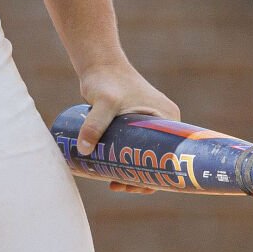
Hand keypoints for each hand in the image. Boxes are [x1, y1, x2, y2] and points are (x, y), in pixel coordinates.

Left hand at [76, 60, 179, 194]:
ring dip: (133, 172)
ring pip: (145, 154)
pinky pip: (135, 147)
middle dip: (142, 178)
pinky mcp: (134, 123)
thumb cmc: (107, 79)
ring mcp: (149, 122)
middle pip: (158, 158)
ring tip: (114, 185)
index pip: (169, 155)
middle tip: (120, 187)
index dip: (157, 175)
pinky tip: (114, 174)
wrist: (98, 63)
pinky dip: (128, 161)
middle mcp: (163, 121)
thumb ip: (94, 123)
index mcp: (168, 118)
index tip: (136, 187)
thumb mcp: (104, 102)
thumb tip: (83, 150)